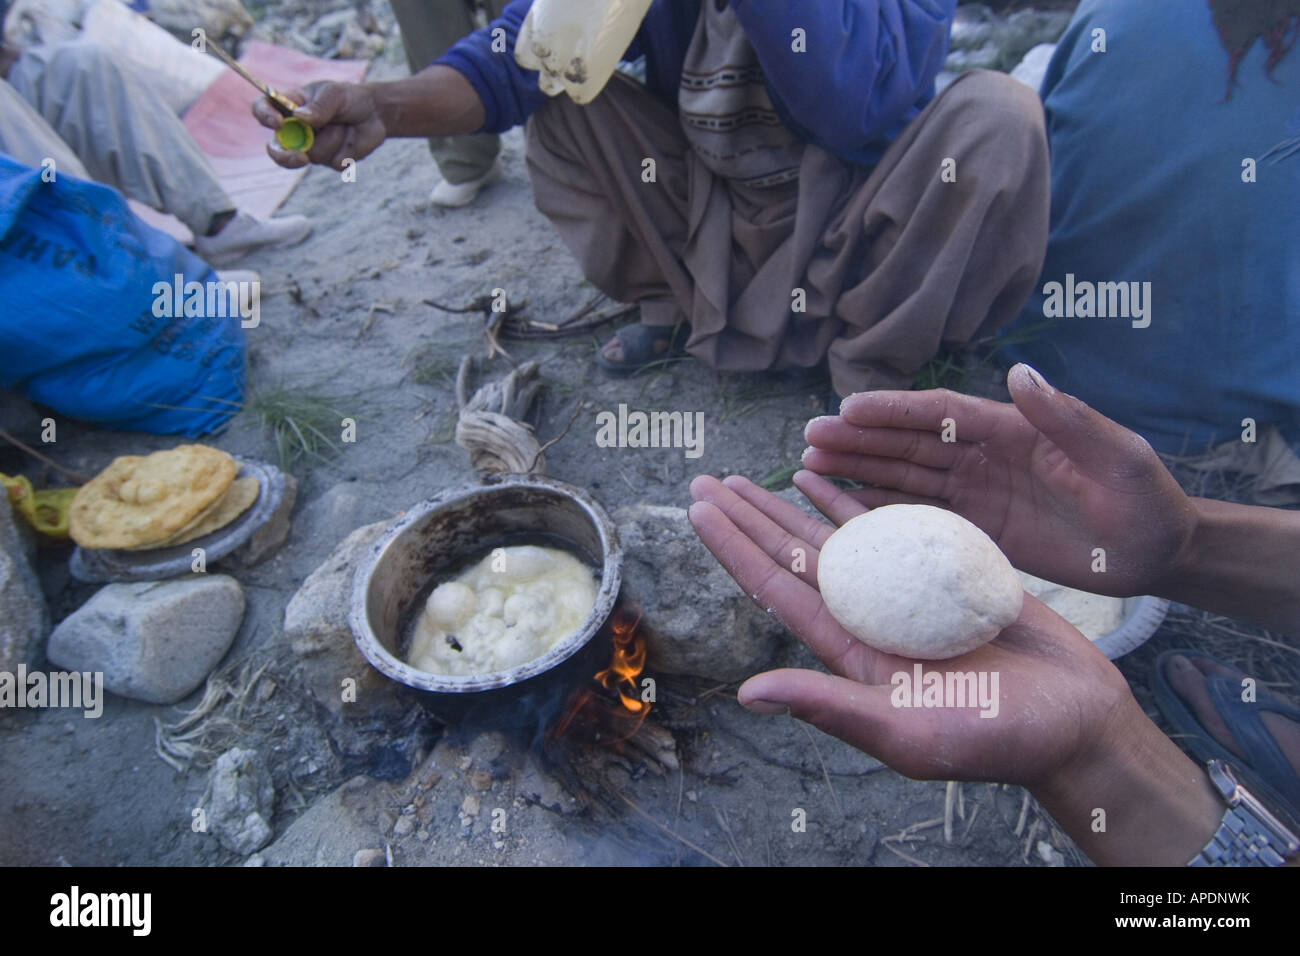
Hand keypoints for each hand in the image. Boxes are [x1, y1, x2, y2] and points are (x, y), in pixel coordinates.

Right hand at [252, 81, 385, 169]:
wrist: (374, 114)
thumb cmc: (348, 98)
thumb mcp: (335, 94)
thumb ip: (319, 106)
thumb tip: (300, 118)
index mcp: (288, 107)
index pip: (263, 109)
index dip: (264, 116)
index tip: (277, 123)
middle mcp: (294, 130)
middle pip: (276, 148)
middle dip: (285, 157)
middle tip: (301, 158)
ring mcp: (311, 148)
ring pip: (313, 155)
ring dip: (332, 139)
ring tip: (343, 125)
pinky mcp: (330, 161)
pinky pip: (334, 162)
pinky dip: (346, 149)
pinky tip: (351, 138)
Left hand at [687, 474, 1137, 787]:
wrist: (1077, 722)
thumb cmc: (998, 740)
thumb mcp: (907, 732)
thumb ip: (832, 707)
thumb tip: (749, 694)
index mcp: (850, 652)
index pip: (778, 589)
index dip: (735, 549)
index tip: (697, 510)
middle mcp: (867, 618)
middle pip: (794, 555)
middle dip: (749, 518)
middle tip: (706, 480)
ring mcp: (902, 596)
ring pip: (835, 539)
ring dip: (792, 506)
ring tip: (755, 472)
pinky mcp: (944, 576)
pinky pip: (891, 530)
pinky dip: (859, 503)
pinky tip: (832, 481)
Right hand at [800, 363, 1197, 596]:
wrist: (1159, 553)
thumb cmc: (1146, 499)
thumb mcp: (1116, 454)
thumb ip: (1067, 417)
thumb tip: (1020, 371)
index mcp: (1013, 430)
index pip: (941, 415)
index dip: (893, 411)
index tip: (847, 409)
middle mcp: (985, 457)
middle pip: (910, 444)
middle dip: (859, 439)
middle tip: (809, 438)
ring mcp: (978, 494)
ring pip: (905, 477)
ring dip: (859, 471)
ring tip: (810, 468)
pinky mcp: (978, 530)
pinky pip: (920, 517)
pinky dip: (882, 512)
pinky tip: (845, 510)